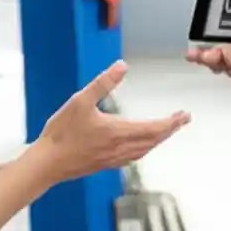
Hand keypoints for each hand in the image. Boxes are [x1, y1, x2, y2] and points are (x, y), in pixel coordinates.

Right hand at [35, 60, 190, 182]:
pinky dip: (144, 149)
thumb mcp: (80, 101)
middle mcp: (119, 148)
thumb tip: (122, 66)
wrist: (46, 164)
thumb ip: (103, 83)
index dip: (171, 122)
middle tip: (182, 120)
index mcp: (118, 132)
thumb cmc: (62, 133)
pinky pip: (132, 157)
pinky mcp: (104, 164)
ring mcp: (113, 159)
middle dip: (169, 129)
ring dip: (158, 140)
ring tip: (165, 131)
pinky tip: (139, 146)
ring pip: (144, 150)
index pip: (153, 128)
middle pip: (153, 140)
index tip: (184, 116)